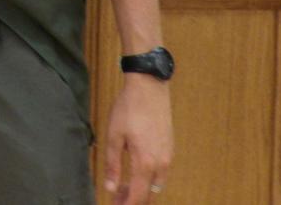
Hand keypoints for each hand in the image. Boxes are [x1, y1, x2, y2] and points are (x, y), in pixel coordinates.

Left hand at [102, 74, 172, 204]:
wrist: (149, 88)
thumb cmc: (129, 109)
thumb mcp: (114, 136)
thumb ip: (112, 165)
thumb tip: (109, 187)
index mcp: (145, 163)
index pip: (137, 197)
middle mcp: (161, 164)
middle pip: (149, 195)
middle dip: (132, 200)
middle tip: (116, 198)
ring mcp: (168, 156)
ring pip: (156, 185)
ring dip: (141, 190)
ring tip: (122, 185)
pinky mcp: (170, 148)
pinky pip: (161, 173)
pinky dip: (149, 179)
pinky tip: (135, 171)